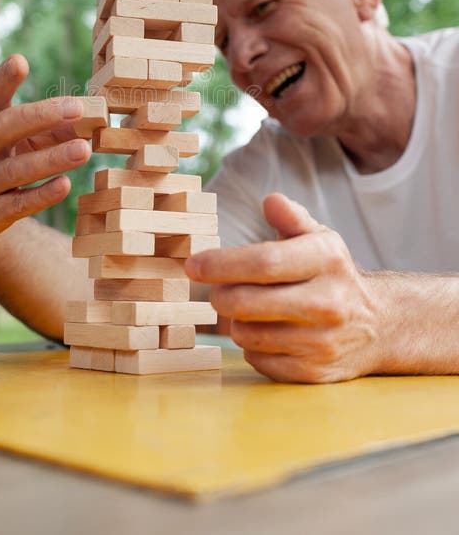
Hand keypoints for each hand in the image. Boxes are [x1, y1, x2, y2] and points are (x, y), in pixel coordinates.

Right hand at [0, 54, 91, 242]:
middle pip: (3, 128)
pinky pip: (17, 205)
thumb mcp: (8, 140)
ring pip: (14, 170)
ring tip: (84, 149)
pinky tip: (65, 184)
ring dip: (51, 159)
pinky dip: (41, 195)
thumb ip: (45, 128)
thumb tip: (89, 117)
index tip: (19, 61)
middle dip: (39, 117)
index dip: (3, 80)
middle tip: (77, 108)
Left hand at [185, 193, 380, 382]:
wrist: (379, 326)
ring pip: (247, 333)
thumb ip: (292, 218)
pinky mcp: (314, 373)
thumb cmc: (333, 275)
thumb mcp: (320, 239)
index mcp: (327, 260)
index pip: (263, 262)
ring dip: (235, 322)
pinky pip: (258, 359)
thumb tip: (271, 200)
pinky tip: (265, 332)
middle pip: (246, 302)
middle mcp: (328, 302)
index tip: (193, 265)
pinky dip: (252, 346)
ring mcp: (322, 342)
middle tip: (217, 291)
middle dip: (219, 295)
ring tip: (247, 310)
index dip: (221, 264)